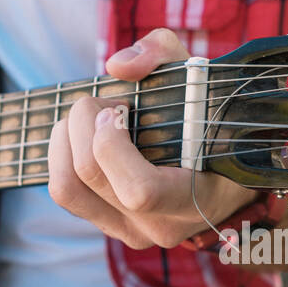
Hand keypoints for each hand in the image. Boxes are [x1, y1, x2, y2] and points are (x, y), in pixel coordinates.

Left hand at [47, 28, 258, 248]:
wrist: (225, 168)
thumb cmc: (210, 118)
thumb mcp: (196, 74)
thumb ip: (162, 53)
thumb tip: (117, 66)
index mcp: (196, 198)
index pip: (139, 191)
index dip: (112, 144)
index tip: (121, 109)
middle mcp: (162, 225)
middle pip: (89, 177)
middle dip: (82, 122)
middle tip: (106, 104)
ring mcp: (132, 233)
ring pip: (67, 189)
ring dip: (65, 140)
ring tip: (90, 119)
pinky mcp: (110, 227)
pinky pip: (65, 192)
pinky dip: (63, 155)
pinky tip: (85, 137)